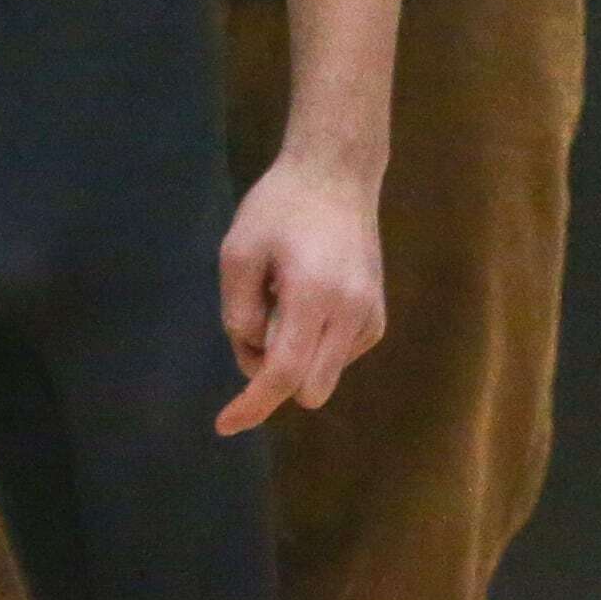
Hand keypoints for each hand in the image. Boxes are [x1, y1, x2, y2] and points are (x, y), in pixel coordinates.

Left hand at [214, 153, 386, 434]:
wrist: (337, 174)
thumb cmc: (280, 207)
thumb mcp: (238, 251)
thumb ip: (237, 312)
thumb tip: (253, 355)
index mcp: (313, 294)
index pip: (283, 373)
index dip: (252, 405)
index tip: (224, 425)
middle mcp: (351, 311)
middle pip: (308, 389)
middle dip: (274, 378)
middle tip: (254, 330)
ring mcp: (370, 314)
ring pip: (324, 376)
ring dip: (295, 360)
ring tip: (283, 301)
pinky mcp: (376, 314)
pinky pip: (338, 357)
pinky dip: (315, 347)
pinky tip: (308, 303)